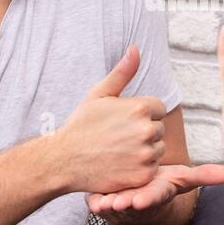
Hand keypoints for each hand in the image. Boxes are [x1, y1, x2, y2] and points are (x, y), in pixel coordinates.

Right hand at [55, 45, 167, 194]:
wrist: (64, 160)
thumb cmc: (81, 125)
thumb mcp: (100, 94)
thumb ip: (122, 72)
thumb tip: (135, 49)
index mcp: (140, 107)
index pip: (158, 108)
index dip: (142, 114)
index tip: (123, 122)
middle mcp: (146, 130)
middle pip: (159, 130)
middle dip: (143, 132)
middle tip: (118, 138)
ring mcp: (145, 154)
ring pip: (158, 150)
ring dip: (144, 151)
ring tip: (119, 151)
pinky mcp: (143, 175)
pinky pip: (152, 169)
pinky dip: (139, 169)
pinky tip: (120, 165)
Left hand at [86, 163, 223, 215]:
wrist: (135, 193)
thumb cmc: (159, 182)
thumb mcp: (180, 178)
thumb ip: (202, 175)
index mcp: (157, 193)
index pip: (155, 196)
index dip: (148, 199)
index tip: (141, 200)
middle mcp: (138, 200)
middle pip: (133, 203)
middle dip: (127, 203)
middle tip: (120, 202)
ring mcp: (120, 202)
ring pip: (112, 205)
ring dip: (108, 205)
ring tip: (104, 202)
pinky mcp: (102, 200)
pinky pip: (96, 201)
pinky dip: (93, 200)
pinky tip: (91, 196)